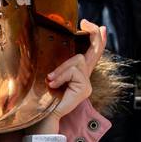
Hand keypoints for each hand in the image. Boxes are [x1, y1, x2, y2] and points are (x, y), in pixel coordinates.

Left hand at [31, 20, 105, 134]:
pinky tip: (54, 85)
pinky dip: (61, 76)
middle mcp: (86, 77)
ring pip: (77, 61)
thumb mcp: (52, 74)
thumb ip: (59, 64)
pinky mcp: (84, 88)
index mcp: (79, 73)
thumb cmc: (44, 96)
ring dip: (61, 69)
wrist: (43, 116)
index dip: (97, 39)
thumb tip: (56, 45)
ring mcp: (86, 84)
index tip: (96, 26)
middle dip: (89, 37)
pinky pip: (74, 71)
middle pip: (89, 53)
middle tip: (84, 26)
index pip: (92, 53)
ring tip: (51, 81)